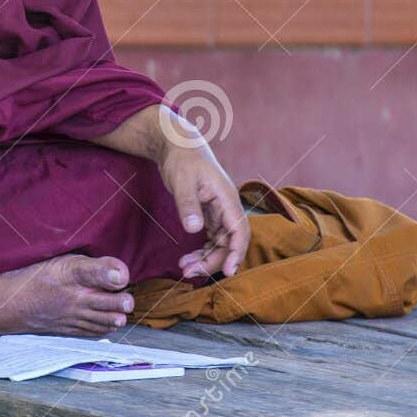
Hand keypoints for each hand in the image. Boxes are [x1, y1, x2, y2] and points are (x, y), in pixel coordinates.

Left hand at [158, 142, 249, 279]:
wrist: (177, 145)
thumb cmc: (182, 158)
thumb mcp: (182, 181)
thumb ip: (188, 205)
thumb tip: (194, 229)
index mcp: (227, 197)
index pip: (240, 230)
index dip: (236, 252)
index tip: (228, 271)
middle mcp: (227, 206)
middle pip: (230, 241)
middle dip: (214, 260)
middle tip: (189, 272)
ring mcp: (220, 211)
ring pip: (221, 242)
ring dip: (206, 258)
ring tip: (185, 268)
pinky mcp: (210, 214)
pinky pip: (212, 238)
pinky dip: (203, 250)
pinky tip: (190, 259)